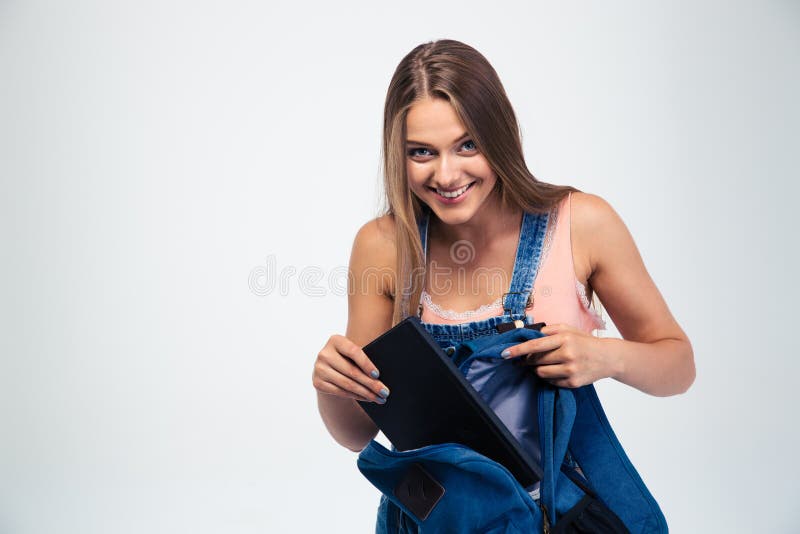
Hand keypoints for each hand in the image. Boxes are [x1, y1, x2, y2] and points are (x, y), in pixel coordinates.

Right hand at [312, 334, 390, 403]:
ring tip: (379, 398)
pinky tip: (367, 398)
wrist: (328, 368)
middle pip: (352, 371)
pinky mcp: (317, 383)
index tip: (378, 375)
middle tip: (385, 392)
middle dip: (371, 384)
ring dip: (366, 393)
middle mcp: (324, 354)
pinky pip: (341, 392)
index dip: (366, 364)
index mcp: (335, 340)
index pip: (353, 352)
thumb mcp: (352, 353)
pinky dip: (356, 396)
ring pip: (347, 384)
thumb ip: (363, 357)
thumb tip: (380, 376)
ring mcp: (319, 369)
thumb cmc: (347, 358)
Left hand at [501, 323, 617, 387]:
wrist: (608, 358)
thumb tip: (528, 334)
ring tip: (540, 364)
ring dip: (536, 369)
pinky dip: (548, 377)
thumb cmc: (585, 341)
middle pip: (535, 360)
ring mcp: (570, 370)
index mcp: (564, 339)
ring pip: (541, 373)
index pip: (535, 345)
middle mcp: (567, 354)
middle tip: (524, 359)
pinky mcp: (573, 382)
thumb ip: (549, 330)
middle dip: (527, 360)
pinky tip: (554, 371)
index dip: (518, 350)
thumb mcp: (569, 329)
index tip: (504, 354)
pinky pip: (551, 382)